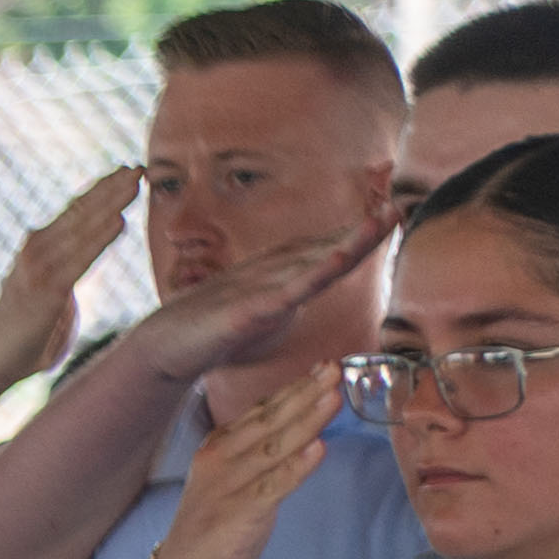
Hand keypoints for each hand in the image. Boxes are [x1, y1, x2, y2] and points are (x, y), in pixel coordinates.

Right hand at [0, 170, 141, 381]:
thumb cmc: (22, 340)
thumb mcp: (52, 301)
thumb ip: (66, 280)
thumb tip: (78, 273)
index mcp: (39, 252)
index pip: (74, 215)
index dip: (101, 193)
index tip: (127, 174)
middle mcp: (36, 251)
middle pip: (79, 212)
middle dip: (111, 188)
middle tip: (140, 166)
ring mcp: (39, 268)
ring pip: (82, 227)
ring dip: (111, 201)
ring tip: (136, 180)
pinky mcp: (45, 288)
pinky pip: (79, 258)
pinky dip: (100, 237)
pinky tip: (119, 220)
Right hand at [124, 213, 393, 388]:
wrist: (162, 350)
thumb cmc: (210, 334)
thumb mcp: (262, 318)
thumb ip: (287, 303)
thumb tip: (310, 293)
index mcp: (283, 280)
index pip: (328, 254)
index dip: (359, 236)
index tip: (391, 216)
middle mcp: (274, 278)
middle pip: (327, 251)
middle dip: (363, 232)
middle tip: (396, 208)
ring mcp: (261, 292)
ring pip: (314, 266)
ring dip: (349, 243)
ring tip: (379, 222)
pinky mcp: (247, 312)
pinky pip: (286, 293)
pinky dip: (314, 275)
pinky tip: (337, 260)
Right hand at [141, 376, 330, 558]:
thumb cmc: (213, 525)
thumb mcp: (234, 480)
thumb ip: (262, 454)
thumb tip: (305, 431)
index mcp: (218, 448)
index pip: (261, 410)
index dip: (294, 387)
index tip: (324, 365)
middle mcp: (219, 460)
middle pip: (269, 421)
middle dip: (305, 393)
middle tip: (335, 368)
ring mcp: (226, 487)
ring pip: (274, 448)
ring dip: (306, 421)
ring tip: (333, 397)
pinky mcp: (237, 515)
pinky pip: (272, 487)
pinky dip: (296, 468)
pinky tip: (318, 449)